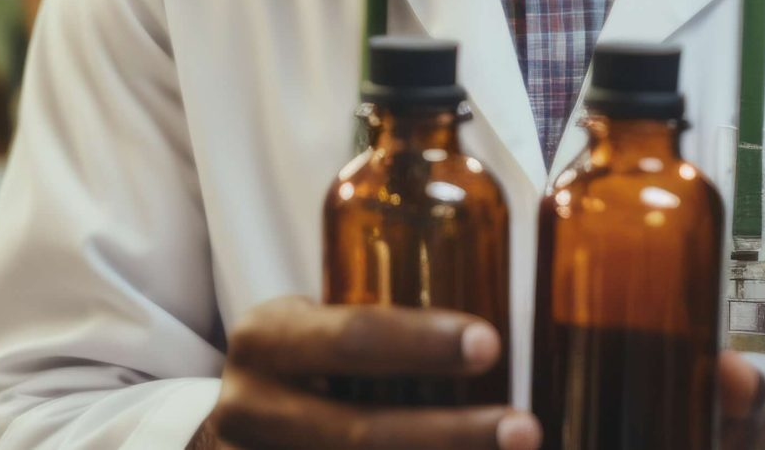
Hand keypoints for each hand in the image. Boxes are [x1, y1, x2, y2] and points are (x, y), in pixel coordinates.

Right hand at [189, 297, 540, 449]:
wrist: (240, 430)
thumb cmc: (308, 367)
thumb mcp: (319, 330)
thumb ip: (387, 330)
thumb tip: (509, 334)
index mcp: (266, 340)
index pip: (349, 338)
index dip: (421, 343)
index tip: (491, 344)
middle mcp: (251, 409)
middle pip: (360, 433)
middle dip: (451, 435)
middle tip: (525, 429)